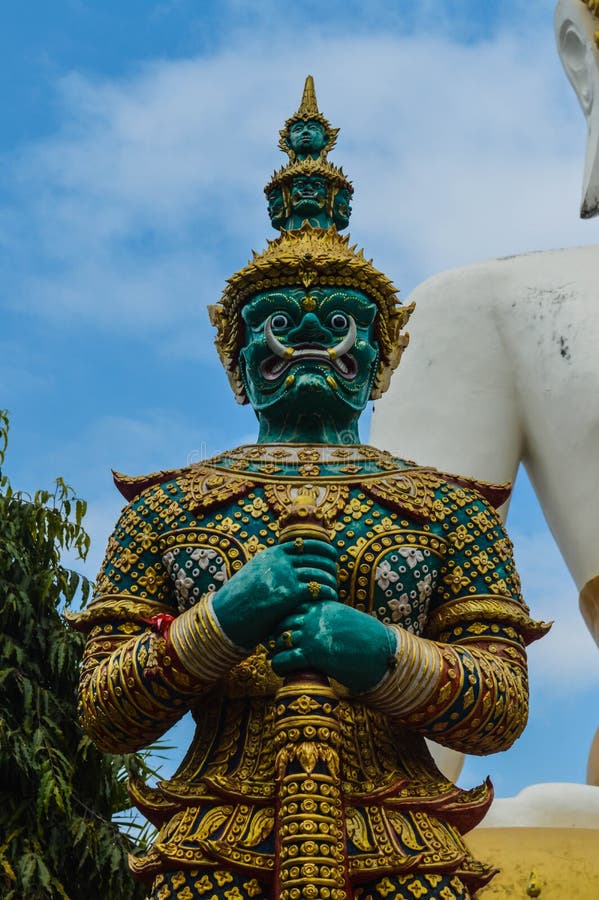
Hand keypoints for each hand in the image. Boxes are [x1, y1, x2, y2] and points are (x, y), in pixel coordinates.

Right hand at [212, 540, 337, 648]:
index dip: (322, 548)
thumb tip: (284, 565)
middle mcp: (280, 562)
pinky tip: (332, 598)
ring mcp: (285, 577)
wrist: (226, 616)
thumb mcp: (253, 573)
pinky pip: (317, 589)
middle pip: (316, 557)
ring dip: (331, 580)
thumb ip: (271, 567)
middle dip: (329, 565)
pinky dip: (328, 592)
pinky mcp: (289, 595)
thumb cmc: (239, 599)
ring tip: (334, 588)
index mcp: (272, 554)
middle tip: (336, 574)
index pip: (305, 543)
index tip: (332, 554)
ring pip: (319, 573)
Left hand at [271, 601, 395, 692]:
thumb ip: (323, 618)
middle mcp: (314, 616)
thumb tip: (305, 626)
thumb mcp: (341, 618)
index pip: (291, 607)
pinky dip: (279, 665)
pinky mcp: (313, 654)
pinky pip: (285, 659)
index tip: (280, 630)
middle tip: (275, 647)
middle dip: (276, 635)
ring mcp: (312, 634)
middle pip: (281, 622)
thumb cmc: (364, 637)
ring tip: (277, 659)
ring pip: (280, 640)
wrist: (380, 652)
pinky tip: (281, 670)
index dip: (283, 620)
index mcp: (321, 604)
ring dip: (276, 651)